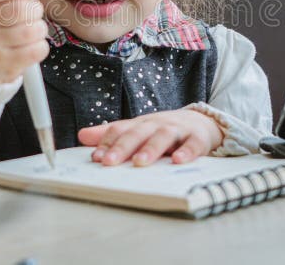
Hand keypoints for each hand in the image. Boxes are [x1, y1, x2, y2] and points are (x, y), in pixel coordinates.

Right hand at [0, 0, 50, 85]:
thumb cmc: (2, 22)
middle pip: (21, 8)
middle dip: (34, 11)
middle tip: (29, 16)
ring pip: (32, 30)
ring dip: (39, 30)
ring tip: (29, 32)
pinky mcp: (2, 64)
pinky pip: (38, 50)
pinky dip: (39, 47)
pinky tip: (28, 46)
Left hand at [77, 109, 223, 166]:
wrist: (202, 122)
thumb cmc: (163, 130)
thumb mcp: (138, 130)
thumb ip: (112, 134)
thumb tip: (82, 136)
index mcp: (140, 124)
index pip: (120, 129)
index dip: (108, 142)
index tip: (96, 157)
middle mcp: (157, 124)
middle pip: (138, 133)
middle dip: (123, 147)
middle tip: (109, 162)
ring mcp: (178, 130)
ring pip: (163, 137)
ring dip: (151, 149)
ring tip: (139, 162)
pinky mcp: (198, 138)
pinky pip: (193, 144)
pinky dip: (186, 152)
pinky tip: (178, 161)